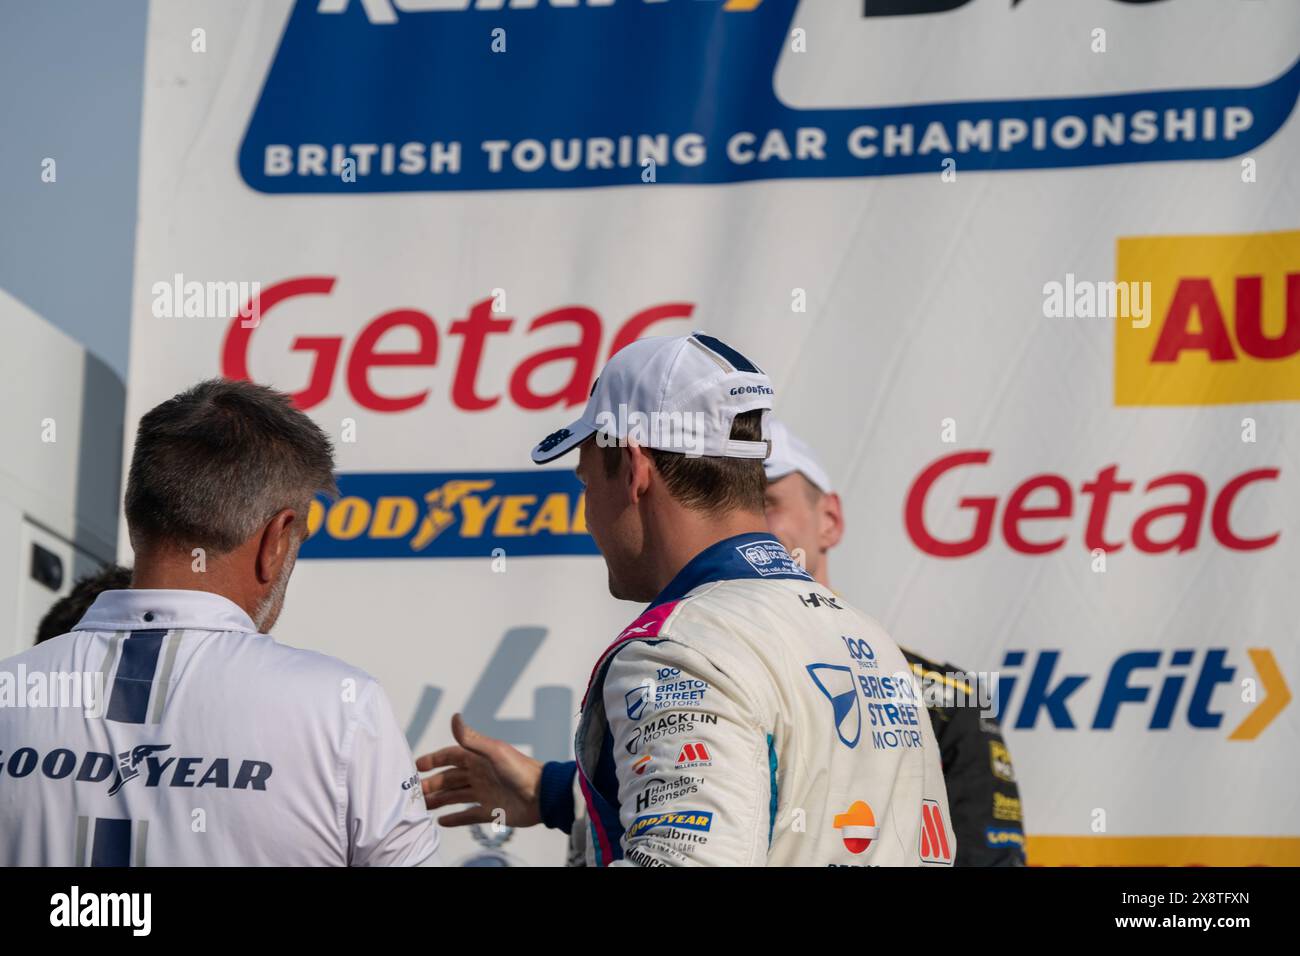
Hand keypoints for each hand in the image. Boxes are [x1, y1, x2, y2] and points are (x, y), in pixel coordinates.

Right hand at [416, 713, 543, 828]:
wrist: (542, 795)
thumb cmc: (520, 770)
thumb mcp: (494, 751)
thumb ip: (472, 739)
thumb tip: (454, 717)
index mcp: (479, 759)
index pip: (451, 757)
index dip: (434, 760)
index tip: (417, 766)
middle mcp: (479, 775)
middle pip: (450, 778)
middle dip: (432, 783)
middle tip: (415, 792)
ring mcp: (484, 793)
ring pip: (455, 796)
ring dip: (439, 799)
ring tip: (422, 806)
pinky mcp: (490, 811)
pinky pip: (467, 815)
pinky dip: (455, 818)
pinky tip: (441, 821)